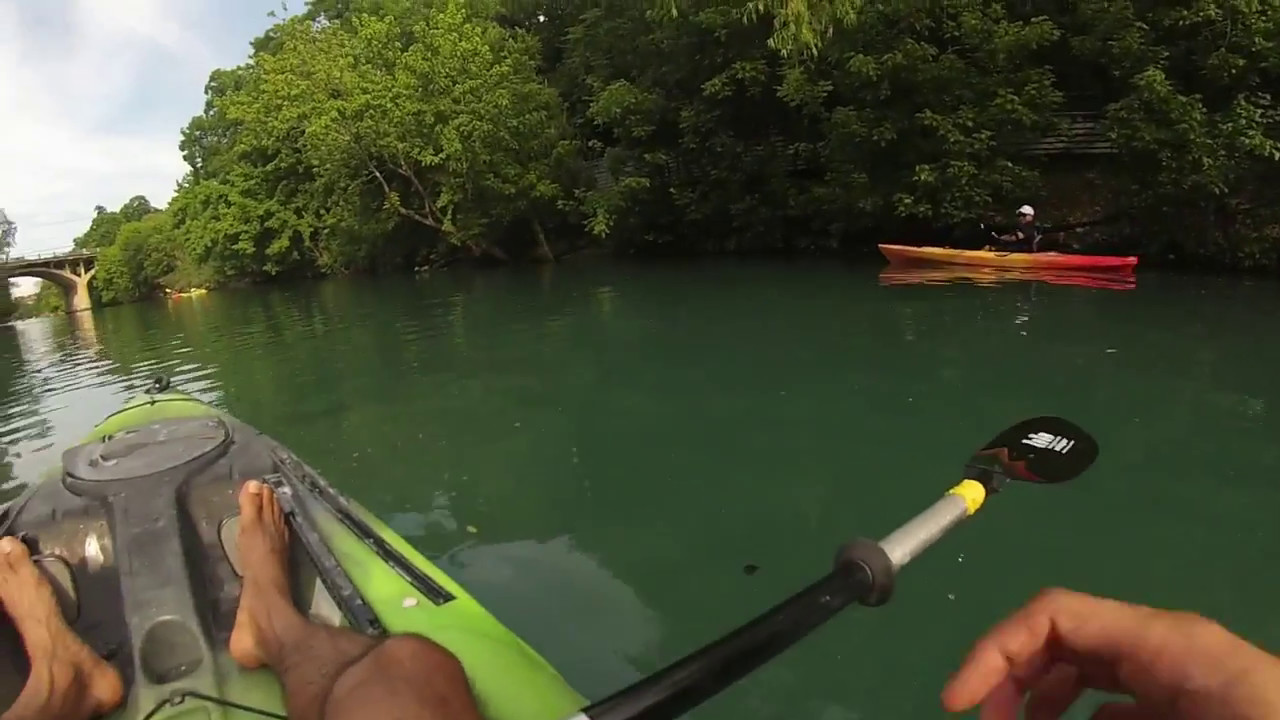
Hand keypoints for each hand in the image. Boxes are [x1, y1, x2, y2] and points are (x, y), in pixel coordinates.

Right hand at [941, 588, 1279, 719]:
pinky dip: (1083, 718)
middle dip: (1011, 677)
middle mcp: (1169, 648)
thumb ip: (1093, 719)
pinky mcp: (1195, 710)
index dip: (992, 651)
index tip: (956, 705)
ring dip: (1041, 700)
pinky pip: (1121, 703)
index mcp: (1164, 641)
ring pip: (1090, 670)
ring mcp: (1185, 680)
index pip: (1052, 616)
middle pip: (1064, 637)